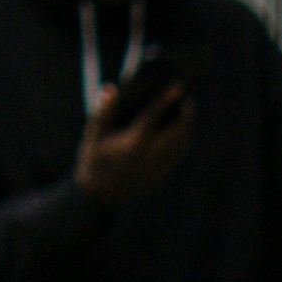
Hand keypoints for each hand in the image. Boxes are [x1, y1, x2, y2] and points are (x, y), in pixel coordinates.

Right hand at [74, 66, 196, 210]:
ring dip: (187, 127)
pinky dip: (184, 140)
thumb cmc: (93, 160)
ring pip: (182, 143)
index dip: (167, 98)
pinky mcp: (162, 175)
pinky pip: (179, 154)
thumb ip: (104, 110)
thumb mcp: (93, 134)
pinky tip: (182, 132)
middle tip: (188, 100)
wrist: (99, 196)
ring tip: (187, 113)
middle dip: (186, 114)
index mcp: (133, 142)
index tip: (179, 85)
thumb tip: (112, 87)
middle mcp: (150, 155)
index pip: (154, 115)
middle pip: (177, 130)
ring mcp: (158, 167)